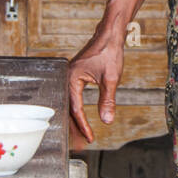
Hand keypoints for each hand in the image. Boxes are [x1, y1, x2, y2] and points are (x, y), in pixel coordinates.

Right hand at [68, 27, 124, 144]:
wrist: (110, 34)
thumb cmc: (109, 52)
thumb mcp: (111, 79)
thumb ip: (107, 101)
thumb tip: (107, 121)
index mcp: (71, 78)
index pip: (76, 109)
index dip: (83, 125)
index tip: (90, 138)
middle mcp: (66, 78)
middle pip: (69, 109)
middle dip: (76, 127)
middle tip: (82, 144)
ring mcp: (69, 76)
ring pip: (70, 104)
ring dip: (75, 119)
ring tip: (81, 135)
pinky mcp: (74, 75)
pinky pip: (72, 97)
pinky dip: (76, 109)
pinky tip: (80, 117)